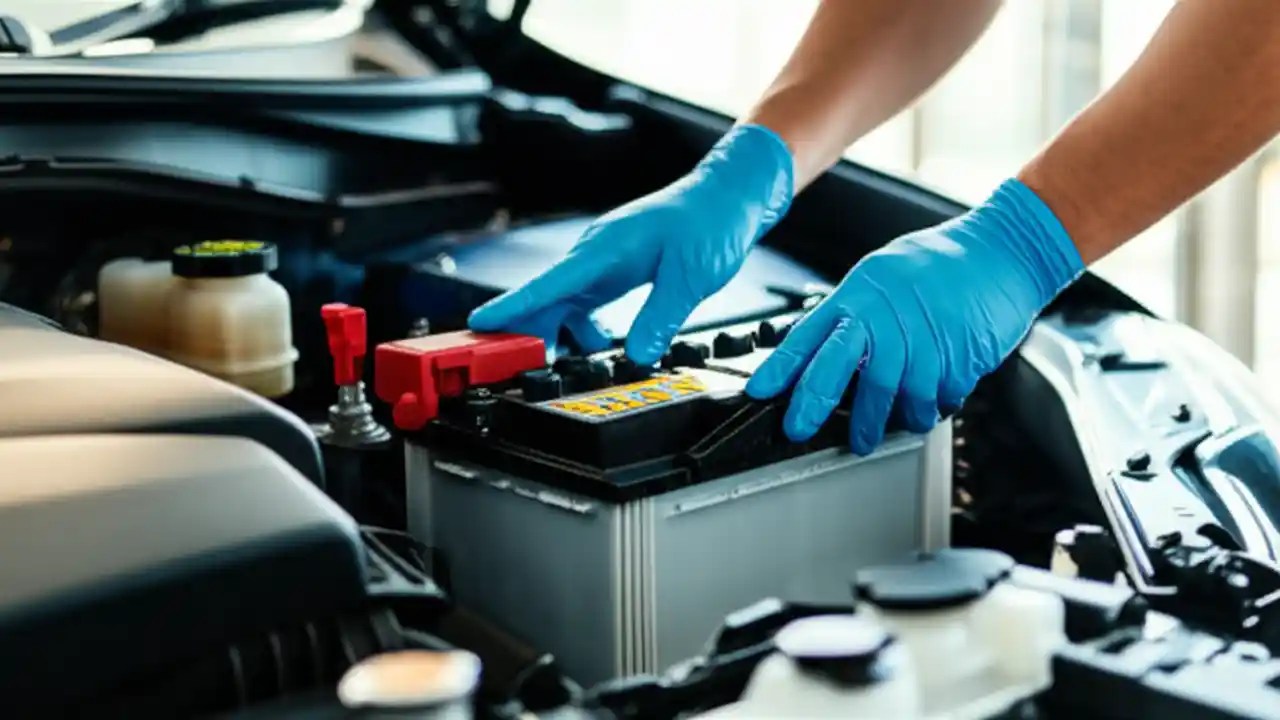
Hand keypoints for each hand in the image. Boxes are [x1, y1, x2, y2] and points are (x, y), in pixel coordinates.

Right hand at [468, 125, 793, 363]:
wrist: (729, 196)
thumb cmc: (710, 221)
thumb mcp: (690, 276)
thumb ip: (660, 317)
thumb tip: (636, 355)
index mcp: (605, 250)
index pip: (549, 284)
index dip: (512, 307)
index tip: (479, 323)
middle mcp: (595, 256)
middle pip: (544, 300)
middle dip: (523, 333)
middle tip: (509, 370)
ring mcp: (602, 263)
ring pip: (561, 305)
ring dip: (553, 337)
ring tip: (554, 371)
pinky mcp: (614, 271)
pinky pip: (583, 304)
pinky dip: (581, 330)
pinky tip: (597, 348)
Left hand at [745, 179, 1083, 454]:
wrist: (1002, 252)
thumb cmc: (941, 262)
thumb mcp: (880, 276)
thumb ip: (852, 313)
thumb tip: (822, 348)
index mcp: (859, 297)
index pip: (809, 336)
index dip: (781, 369)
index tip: (759, 393)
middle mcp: (884, 320)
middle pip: (838, 371)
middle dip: (814, 406)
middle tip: (801, 431)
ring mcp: (920, 342)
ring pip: (889, 397)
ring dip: (879, 422)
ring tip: (870, 435)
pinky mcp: (954, 361)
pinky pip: (934, 399)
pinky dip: (929, 408)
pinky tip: (929, 400)